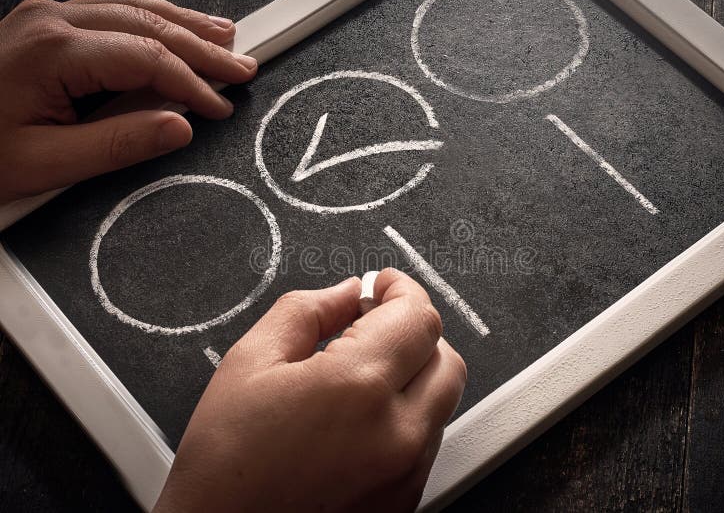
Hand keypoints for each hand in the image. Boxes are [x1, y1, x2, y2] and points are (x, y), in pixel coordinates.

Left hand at [0, 0, 257, 202]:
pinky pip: (114, 10)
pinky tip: (176, 24)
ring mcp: (48, 18)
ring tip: (225, 37)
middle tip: (242, 66)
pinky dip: (154, 18)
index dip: (194, 83)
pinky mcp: (46, 25)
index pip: (148, 59)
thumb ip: (119, 143)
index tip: (221, 107)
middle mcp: (53, 22)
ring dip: (185, 24)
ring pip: (135, 8)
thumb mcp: (48, 163)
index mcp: (55, 51)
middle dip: (203, 47)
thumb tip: (179, 125)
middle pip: (149, 25)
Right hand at [154, 269, 467, 511]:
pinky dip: (409, 414)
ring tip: (361, 372)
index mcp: (356, 387)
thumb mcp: (249, 363)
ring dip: (415, 372)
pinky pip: (428, 439)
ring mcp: (406, 471)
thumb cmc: (224, 467)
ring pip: (442, 398)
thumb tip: (345, 292)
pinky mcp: (406, 498)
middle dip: (413, 328)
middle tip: (373, 323)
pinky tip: (361, 416)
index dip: (401, 289)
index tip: (382, 285)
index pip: (419, 317)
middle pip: (445, 355)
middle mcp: (396, 433)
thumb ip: (306, 311)